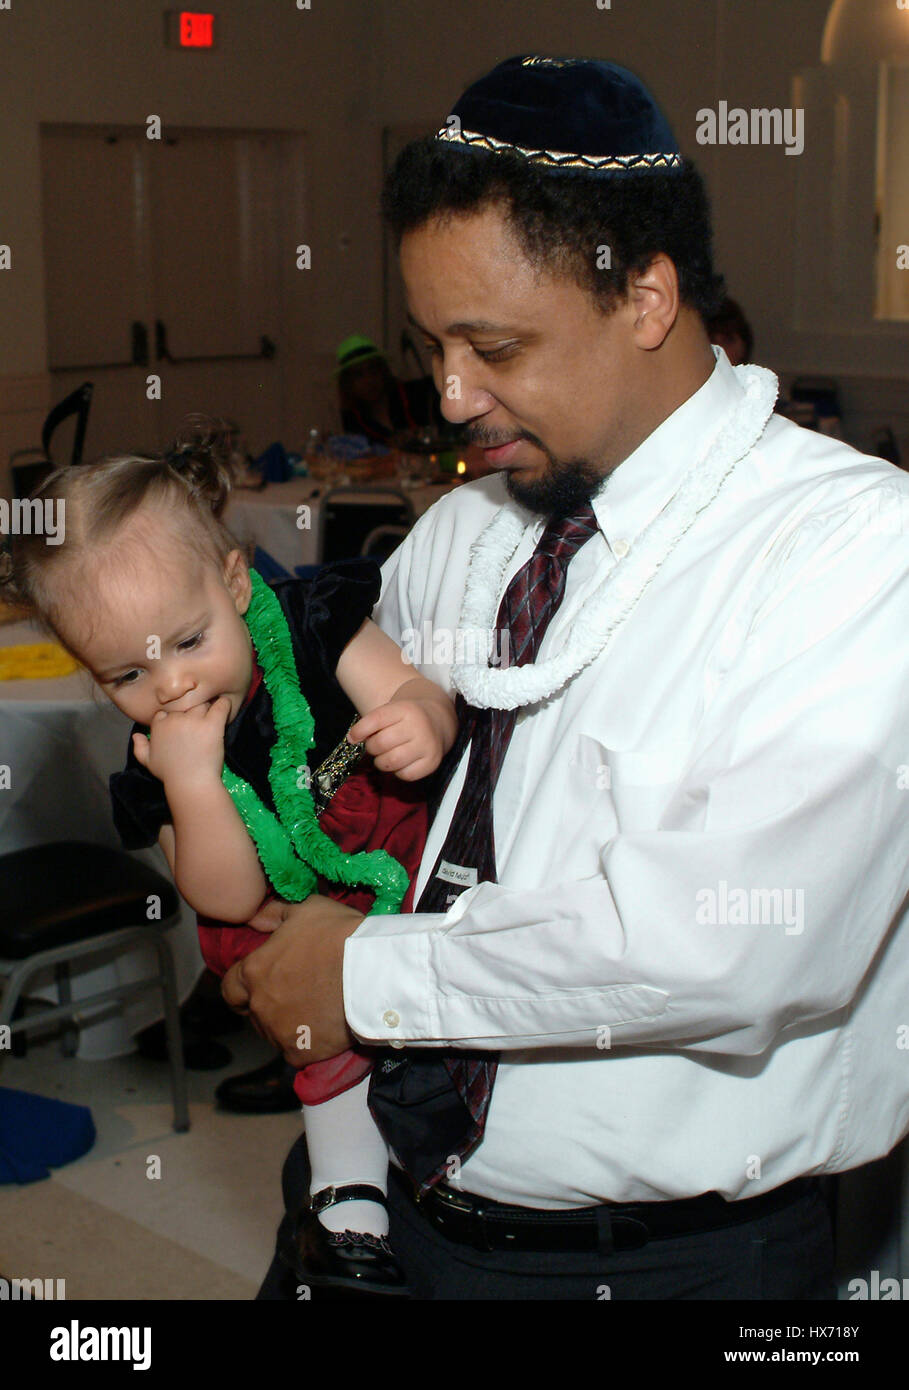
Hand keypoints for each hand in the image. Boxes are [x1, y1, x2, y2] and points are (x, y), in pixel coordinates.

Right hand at [131, 697, 229, 788]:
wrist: (190, 784)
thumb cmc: (170, 774)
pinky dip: (224, 704)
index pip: (167, 712)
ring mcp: (194, 720)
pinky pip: (221, 706)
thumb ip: (140, 748)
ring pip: (202, 703)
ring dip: (208, 708)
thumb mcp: (148, 762)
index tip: (181, 727)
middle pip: (185, 705)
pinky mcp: (212, 725)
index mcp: (159, 724)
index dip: (174, 718)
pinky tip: (224, 707)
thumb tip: (136, 735)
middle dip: (191, 712)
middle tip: (199, 723)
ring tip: (212, 717)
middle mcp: (175, 718)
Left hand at [221, 896, 364, 1063]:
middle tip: (296, 993)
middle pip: (254, 1011)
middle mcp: (260, 1005)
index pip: (230, 988)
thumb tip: (256, 919)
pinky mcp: (300, 1053)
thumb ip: (275, 914)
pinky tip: (323, 1029)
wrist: (373, 971)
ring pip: (274, 1032)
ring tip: (314, 1009)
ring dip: (287, 1023)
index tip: (258, 984)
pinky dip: (306, 1043)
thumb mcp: (306, 909)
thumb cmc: (338, 935)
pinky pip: (296, 1051)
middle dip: (269, 1003)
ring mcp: (278, 1032)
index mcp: (255, 971)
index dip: (242, 986)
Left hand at [349, 699, 446, 780]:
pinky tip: (401, 762)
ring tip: (386, 755)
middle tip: (376, 745)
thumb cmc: (405, 719)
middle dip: (372, 747)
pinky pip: (405, 775)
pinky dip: (398, 772)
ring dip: (381, 762)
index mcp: (406, 709)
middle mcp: (419, 726)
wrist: (437, 722)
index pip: (376, 719)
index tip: (353, 737)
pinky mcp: (432, 762)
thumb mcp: (390, 712)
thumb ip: (370, 723)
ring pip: (391, 762)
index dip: (359, 730)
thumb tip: (352, 739)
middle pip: (381, 743)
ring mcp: (427, 745)